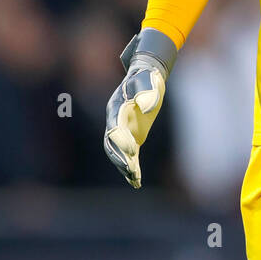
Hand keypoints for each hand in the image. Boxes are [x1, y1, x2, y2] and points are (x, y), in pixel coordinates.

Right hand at [103, 29, 176, 188]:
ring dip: (124, 166)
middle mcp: (115, 120)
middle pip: (112, 144)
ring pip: (117, 153)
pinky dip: (131, 168)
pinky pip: (128, 155)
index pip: (115, 128)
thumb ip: (146, 91)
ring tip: (134, 179)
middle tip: (131, 171)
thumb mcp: (148, 80)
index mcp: (115, 107)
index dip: (121, 140)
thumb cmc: (147, 77)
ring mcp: (121, 130)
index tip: (132, 151)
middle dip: (120, 158)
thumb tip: (146, 107)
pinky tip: (136, 182)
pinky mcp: (131, 137)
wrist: (146, 77)